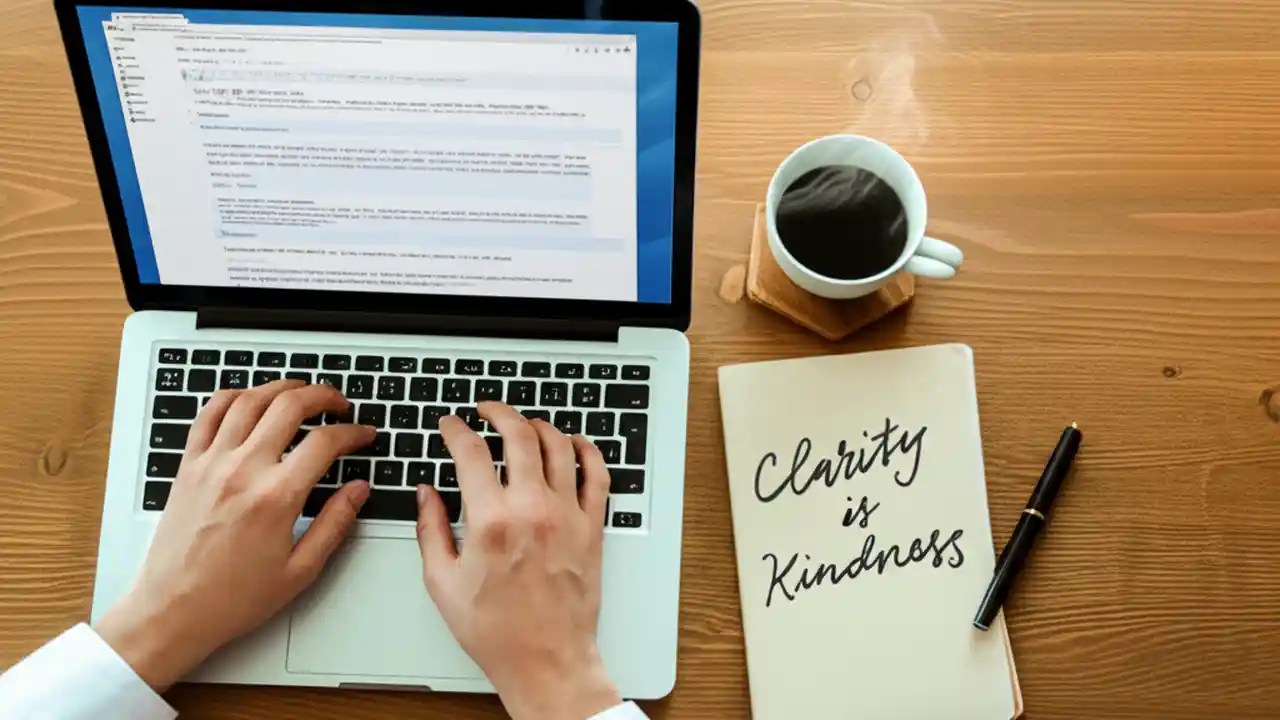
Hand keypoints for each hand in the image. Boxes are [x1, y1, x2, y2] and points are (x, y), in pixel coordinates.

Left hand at [95, 380, 374, 690]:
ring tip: (301, 393)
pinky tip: (250, 399)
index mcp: (276, 497)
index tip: (363, 434)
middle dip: (324, 396)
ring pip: (250, 399)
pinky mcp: (188, 466)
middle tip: (339, 404)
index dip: (353, 432)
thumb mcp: (300, 571)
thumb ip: (335, 523)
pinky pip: (209, 414)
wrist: (173, 610)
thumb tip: (358, 490)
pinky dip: (233, 396)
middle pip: (290, 405)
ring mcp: (211, 464)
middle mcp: (242, 471)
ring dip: (282, 388)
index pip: (325, 442)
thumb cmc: (232, 598)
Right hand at [416, 402, 619, 719]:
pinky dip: (586, 450)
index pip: (470, 452)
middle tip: (487, 410)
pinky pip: (597, 474)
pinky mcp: (592, 527)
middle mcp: (531, 510)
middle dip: (498, 413)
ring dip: (539, 426)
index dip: (455, 429)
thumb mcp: (442, 582)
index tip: (450, 424)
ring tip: (524, 424)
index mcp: (490, 522)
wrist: (546, 660)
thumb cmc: (496, 630)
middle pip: (519, 435)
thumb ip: (430, 529)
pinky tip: (574, 443)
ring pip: (559, 446)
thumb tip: (426, 493)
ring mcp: (567, 516)